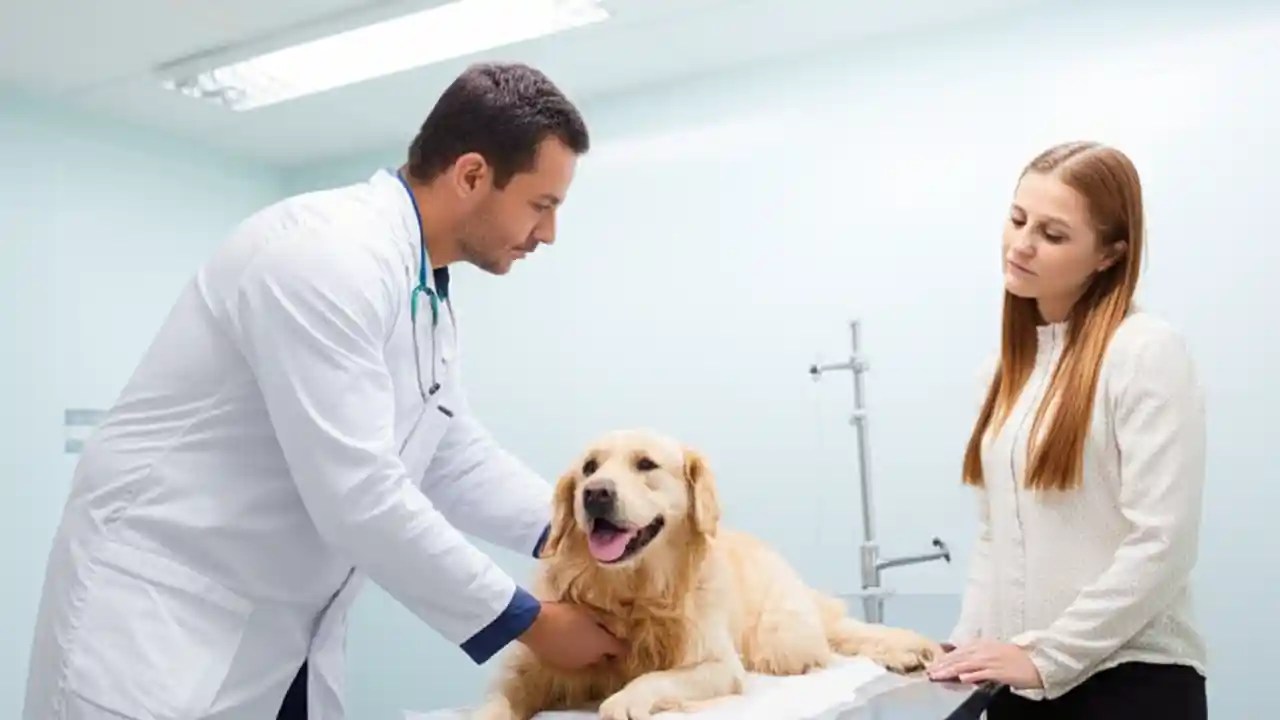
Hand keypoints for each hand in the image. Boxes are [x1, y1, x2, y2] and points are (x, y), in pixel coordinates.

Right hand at [518, 601, 626, 669]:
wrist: (536, 625)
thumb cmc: (564, 614)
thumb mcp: (587, 612)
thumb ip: (601, 621)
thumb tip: (610, 627)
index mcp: (601, 644)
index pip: (620, 650)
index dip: (623, 645)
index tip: (621, 640)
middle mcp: (592, 658)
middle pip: (605, 659)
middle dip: (606, 652)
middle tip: (602, 641)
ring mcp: (576, 665)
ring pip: (589, 662)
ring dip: (590, 655)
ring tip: (583, 642)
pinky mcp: (561, 667)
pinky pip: (574, 662)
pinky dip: (574, 656)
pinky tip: (568, 646)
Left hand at [926, 640, 1043, 688]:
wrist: (1036, 662)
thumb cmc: (1016, 658)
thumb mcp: (994, 652)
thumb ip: (978, 656)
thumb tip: (963, 665)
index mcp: (982, 645)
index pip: (958, 651)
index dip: (944, 658)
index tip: (933, 665)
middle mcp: (984, 651)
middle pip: (959, 658)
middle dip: (943, 665)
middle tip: (930, 672)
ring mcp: (991, 661)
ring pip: (966, 665)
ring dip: (951, 671)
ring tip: (939, 676)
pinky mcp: (999, 671)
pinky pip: (983, 673)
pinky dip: (972, 675)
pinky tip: (962, 678)